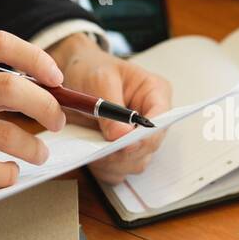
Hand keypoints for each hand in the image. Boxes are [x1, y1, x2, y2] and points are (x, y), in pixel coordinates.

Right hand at [0, 31, 65, 187]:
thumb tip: (43, 90)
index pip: (0, 43)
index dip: (36, 58)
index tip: (56, 79)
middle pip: (11, 88)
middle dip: (46, 107)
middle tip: (58, 121)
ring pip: (4, 135)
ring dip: (33, 147)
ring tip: (39, 153)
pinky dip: (7, 174)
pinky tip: (10, 172)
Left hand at [48, 33, 171, 183]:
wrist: (75, 73)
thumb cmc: (92, 69)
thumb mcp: (100, 79)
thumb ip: (109, 106)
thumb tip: (120, 135)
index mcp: (155, 93)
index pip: (162, 119)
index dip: (147, 135)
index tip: (126, 144)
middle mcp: (152, 118)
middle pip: (150, 146)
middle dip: (126, 153)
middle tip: (102, 151)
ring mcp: (139, 138)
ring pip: (136, 163)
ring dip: (115, 163)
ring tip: (93, 152)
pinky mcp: (124, 152)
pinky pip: (120, 170)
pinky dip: (106, 169)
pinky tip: (92, 157)